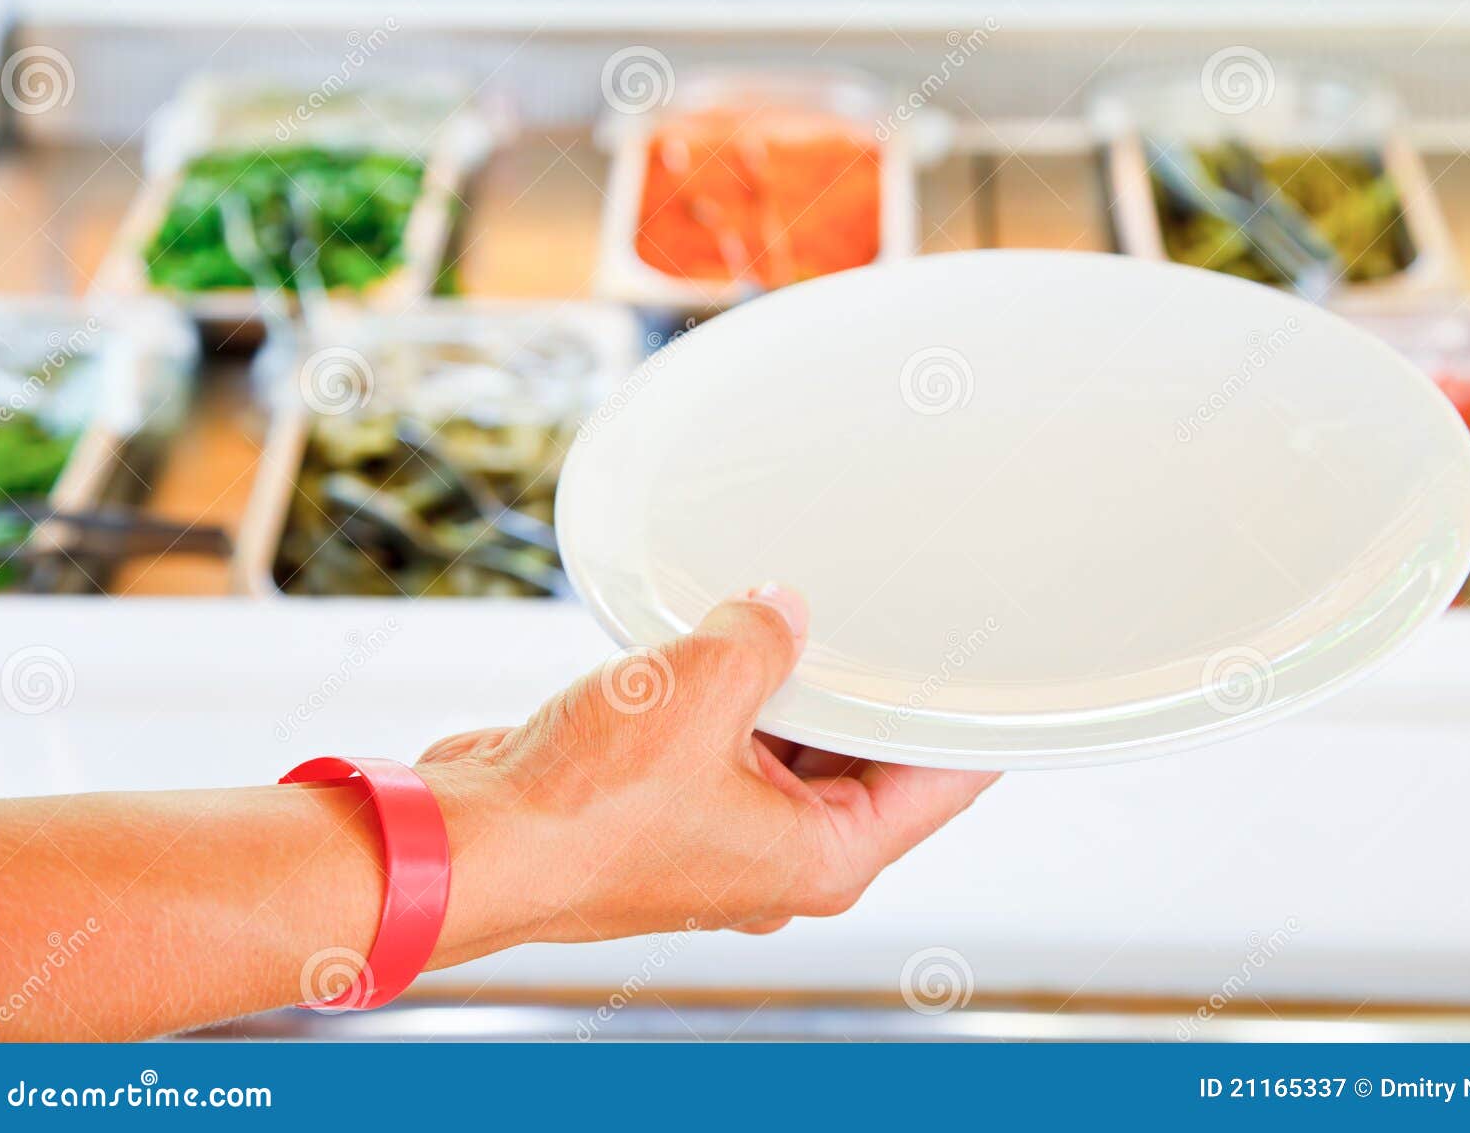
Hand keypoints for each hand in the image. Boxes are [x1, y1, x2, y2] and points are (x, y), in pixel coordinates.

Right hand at [416, 584, 997, 964]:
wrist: (469, 843)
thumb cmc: (579, 807)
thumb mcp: (698, 688)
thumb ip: (761, 636)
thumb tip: (778, 609)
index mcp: (822, 857)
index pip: (938, 784)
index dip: (972, 723)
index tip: (1000, 677)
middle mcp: (781, 860)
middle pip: (866, 765)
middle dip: (869, 693)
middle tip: (890, 620)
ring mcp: (724, 838)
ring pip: (794, 752)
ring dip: (792, 692)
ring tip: (799, 620)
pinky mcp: (671, 813)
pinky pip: (730, 747)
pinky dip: (736, 703)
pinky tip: (726, 647)